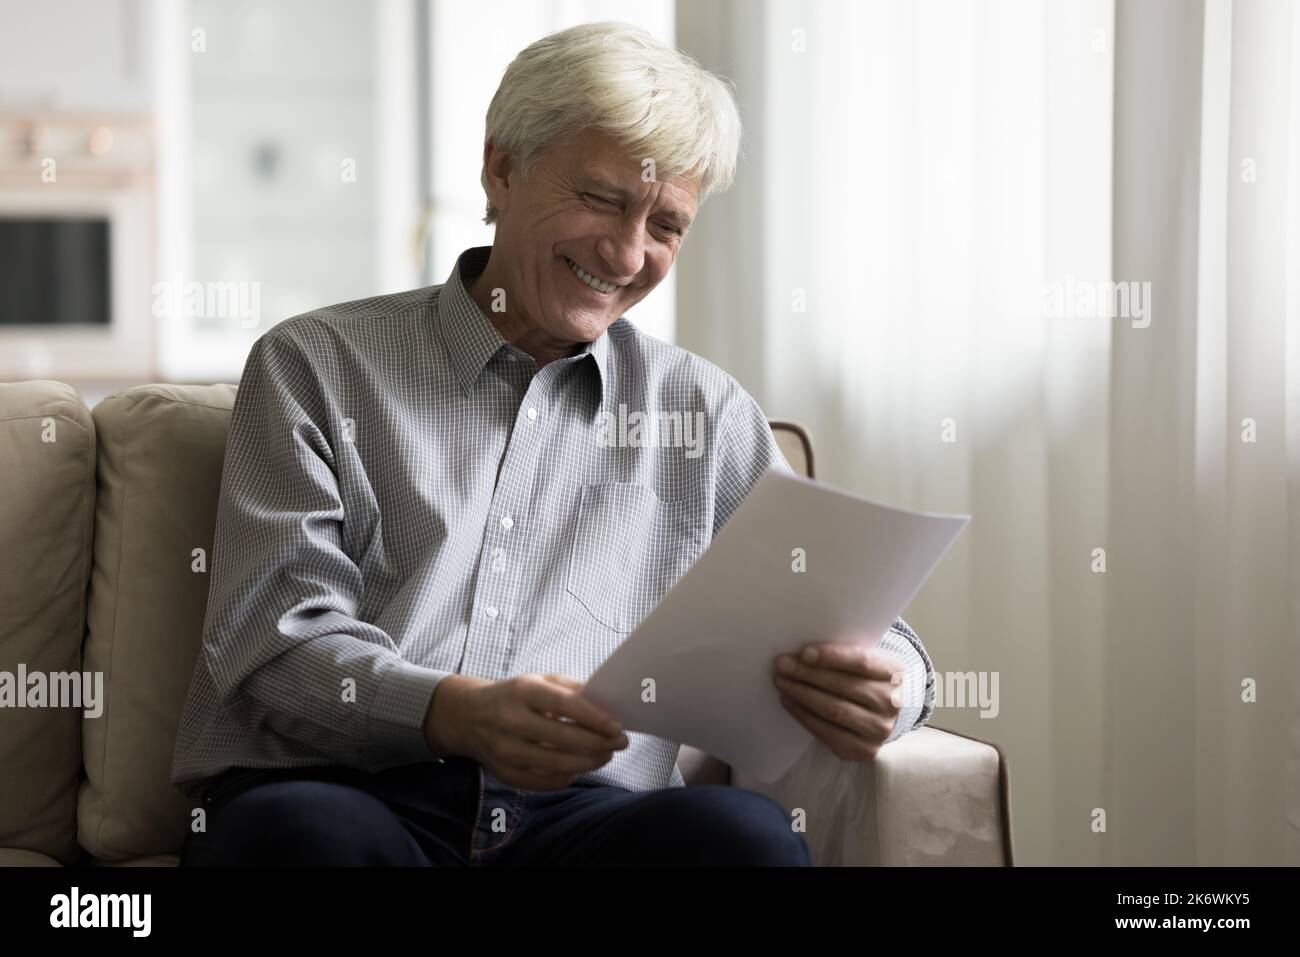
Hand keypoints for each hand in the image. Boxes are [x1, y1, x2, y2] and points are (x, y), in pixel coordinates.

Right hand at [425, 673, 628, 789]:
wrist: (468, 715)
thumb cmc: (514, 695)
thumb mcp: (539, 681)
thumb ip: (572, 690)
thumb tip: (607, 707)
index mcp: (522, 691)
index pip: (564, 705)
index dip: (594, 718)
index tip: (618, 727)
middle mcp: (510, 720)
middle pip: (563, 739)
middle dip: (598, 744)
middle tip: (620, 743)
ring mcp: (505, 749)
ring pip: (556, 765)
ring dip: (588, 763)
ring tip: (605, 755)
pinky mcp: (503, 772)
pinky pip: (543, 782)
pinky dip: (567, 777)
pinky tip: (580, 768)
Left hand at [772, 643, 904, 760]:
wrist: (881, 714)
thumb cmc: (864, 678)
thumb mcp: (864, 660)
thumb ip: (842, 654)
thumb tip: (801, 653)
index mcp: (894, 672)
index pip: (861, 661)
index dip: (831, 656)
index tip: (803, 652)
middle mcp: (891, 703)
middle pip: (844, 687)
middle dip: (807, 674)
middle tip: (782, 665)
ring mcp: (879, 729)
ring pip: (834, 710)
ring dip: (802, 694)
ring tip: (782, 682)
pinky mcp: (863, 750)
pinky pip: (827, 732)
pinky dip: (803, 715)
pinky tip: (788, 701)